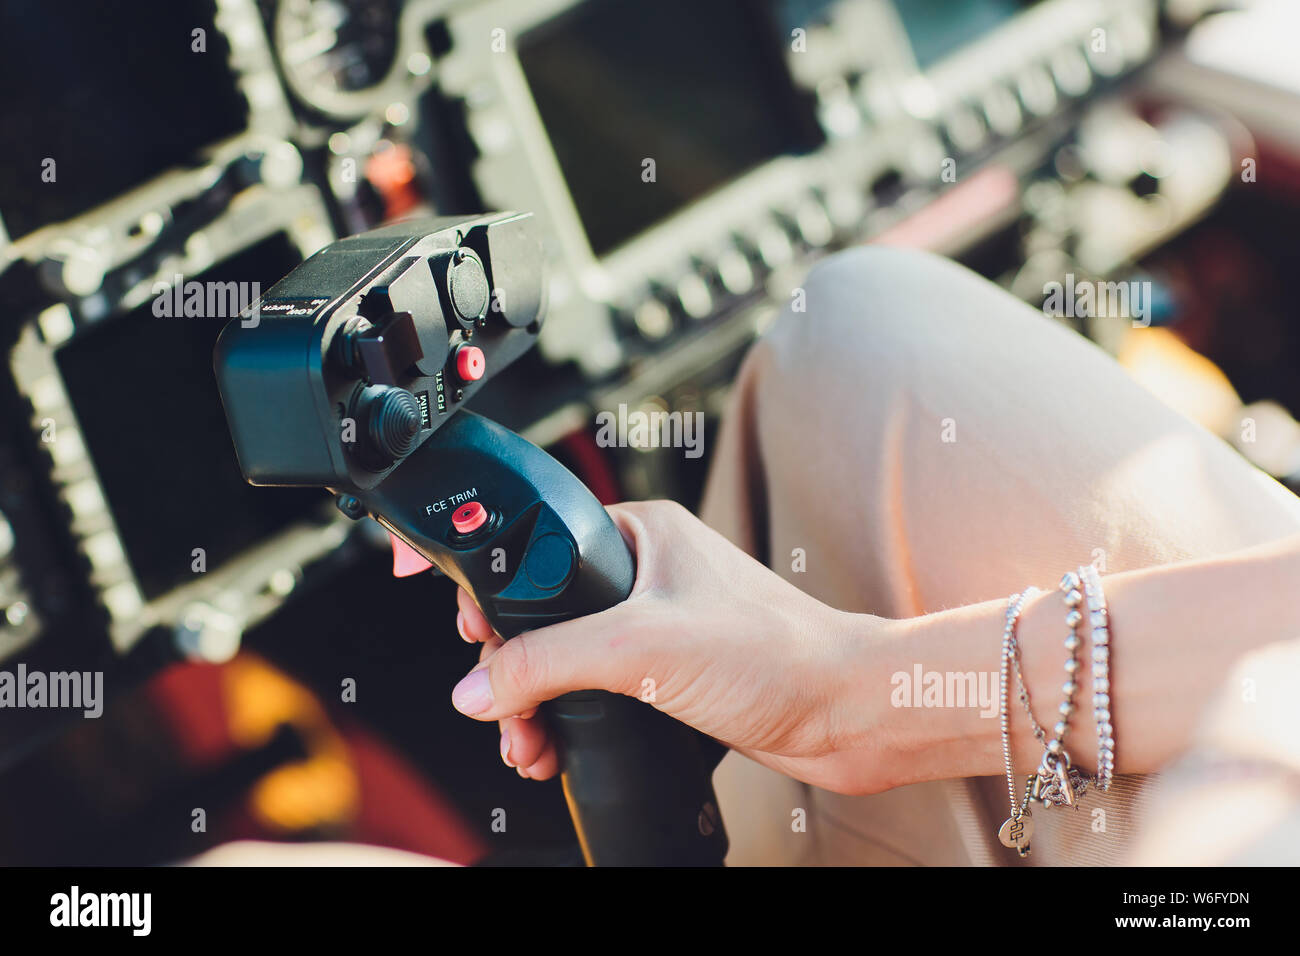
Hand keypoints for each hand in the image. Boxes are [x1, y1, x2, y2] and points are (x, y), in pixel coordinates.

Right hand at [451, 499, 895, 793]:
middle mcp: (647, 573)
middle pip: (544, 614)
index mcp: (640, 535)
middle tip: (498, 708)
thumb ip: (548, 662)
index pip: (536, 546)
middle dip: (511, 668)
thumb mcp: (641, 647)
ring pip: (567, 660)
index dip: (491, 584)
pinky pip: (597, 692)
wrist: (846, 715)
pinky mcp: (670, 674)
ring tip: (527, 745)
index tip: (453, 610)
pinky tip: (557, 750)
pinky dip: (570, 720)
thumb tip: (478, 687)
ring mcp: (658, 625)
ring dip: (536, 704)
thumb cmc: (775, 654)